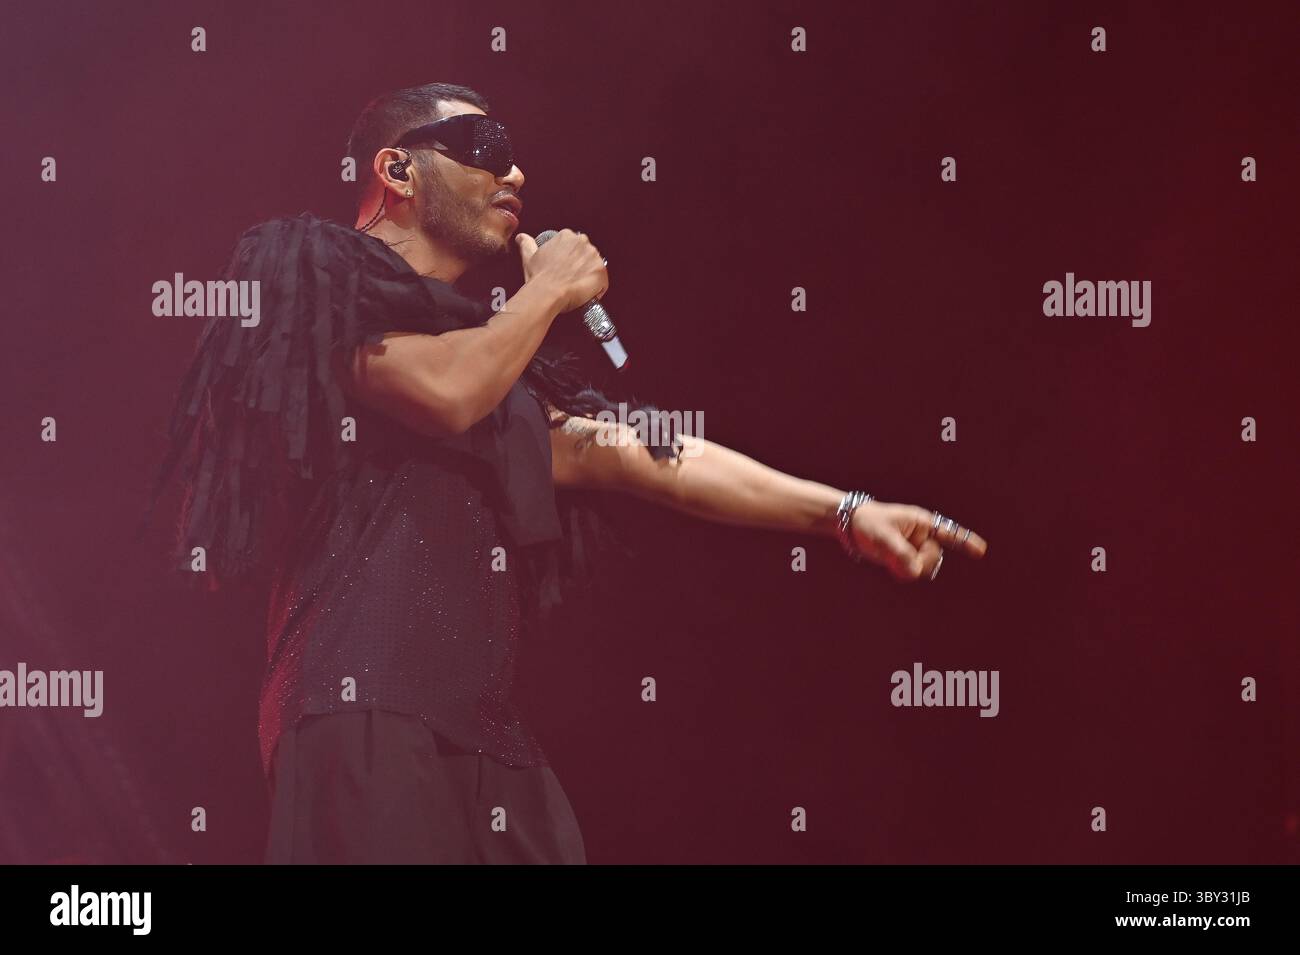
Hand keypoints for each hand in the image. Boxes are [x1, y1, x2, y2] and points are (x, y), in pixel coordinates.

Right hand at [514, 228, 608, 313]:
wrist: (548, 292)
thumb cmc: (540, 277)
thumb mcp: (529, 256)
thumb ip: (526, 243)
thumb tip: (522, 238)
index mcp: (566, 236)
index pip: (574, 245)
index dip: (570, 258)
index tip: (566, 267)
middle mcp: (582, 242)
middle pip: (586, 254)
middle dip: (581, 265)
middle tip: (571, 278)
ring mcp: (593, 256)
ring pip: (594, 267)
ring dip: (588, 276)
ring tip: (577, 287)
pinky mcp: (601, 271)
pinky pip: (602, 281)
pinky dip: (596, 288)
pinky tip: (585, 293)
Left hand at [848, 501, 987, 582]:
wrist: (851, 526)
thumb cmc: (868, 522)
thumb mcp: (883, 536)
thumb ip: (900, 553)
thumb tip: (915, 571)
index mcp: (921, 523)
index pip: (948, 533)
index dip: (965, 542)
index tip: (981, 551)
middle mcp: (921, 536)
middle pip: (934, 559)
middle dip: (918, 562)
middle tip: (895, 555)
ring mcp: (914, 549)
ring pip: (923, 569)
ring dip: (907, 569)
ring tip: (889, 557)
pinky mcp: (905, 559)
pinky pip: (911, 574)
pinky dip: (901, 573)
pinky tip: (889, 564)